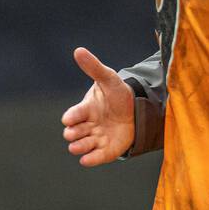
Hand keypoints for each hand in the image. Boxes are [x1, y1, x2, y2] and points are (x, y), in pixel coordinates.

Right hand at [61, 47, 135, 165]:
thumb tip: (79, 50)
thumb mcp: (109, 79)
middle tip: (76, 132)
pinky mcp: (107, 150)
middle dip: (72, 134)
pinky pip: (96, 157)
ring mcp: (97, 138)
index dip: (71, 117)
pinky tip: (87, 160)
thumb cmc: (119, 93)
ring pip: (81, 146)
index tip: (70, 118)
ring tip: (79, 146)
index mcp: (85, 109)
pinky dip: (90, 160)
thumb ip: (94, 67)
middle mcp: (88, 125)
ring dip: (79, 147)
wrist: (138, 108)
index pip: (73, 115)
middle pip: (73, 133)